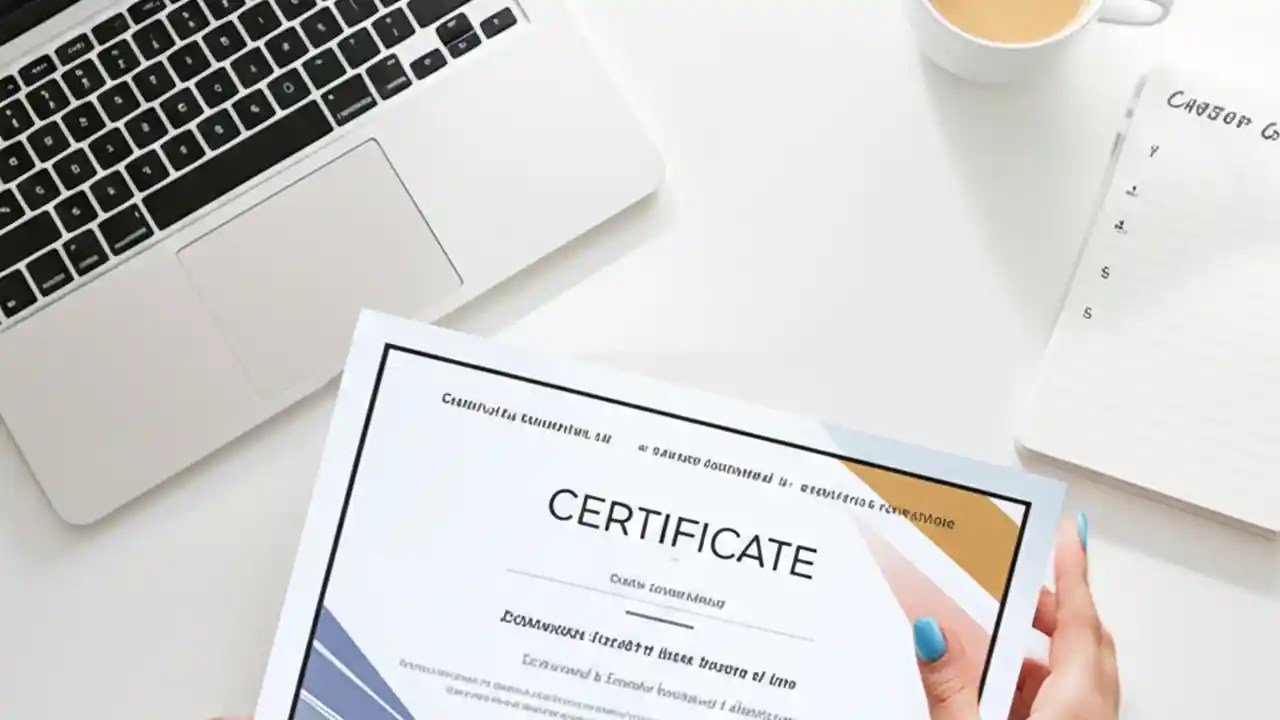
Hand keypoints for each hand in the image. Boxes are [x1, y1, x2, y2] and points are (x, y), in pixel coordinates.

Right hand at [912, 512, 1118, 719]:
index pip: (1080, 619)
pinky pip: (1063, 702)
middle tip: (1013, 581)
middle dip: (1048, 605)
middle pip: (1081, 640)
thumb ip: (951, 685)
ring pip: (1072, 674)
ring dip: (1034, 651)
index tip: (1069, 531)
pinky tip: (993, 692)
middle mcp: (1092, 716)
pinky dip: (1033, 683)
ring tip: (986, 641)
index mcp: (1077, 705)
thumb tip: (933, 634)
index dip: (1073, 570)